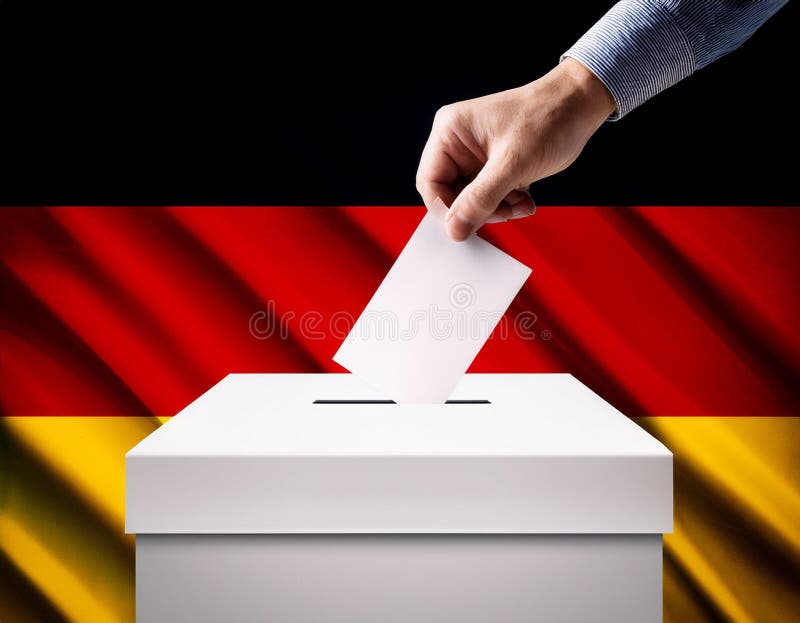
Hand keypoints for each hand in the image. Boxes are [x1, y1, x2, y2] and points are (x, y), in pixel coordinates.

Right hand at [416, 58, 615, 240]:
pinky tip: (525, 200)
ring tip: (520, 205)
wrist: (579, 105)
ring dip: (497, 209)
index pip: (430, 183)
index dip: (446, 210)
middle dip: (478, 209)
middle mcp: (458, 143)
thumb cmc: (548, 117)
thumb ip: (480, 199)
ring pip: (471, 199)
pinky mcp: (492, 164)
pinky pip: (489, 196)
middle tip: (504, 214)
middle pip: (450, 194)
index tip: (466, 226)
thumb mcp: (513, 163)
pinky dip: (506, 204)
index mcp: (450, 132)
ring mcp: (475, 154)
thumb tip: (454, 228)